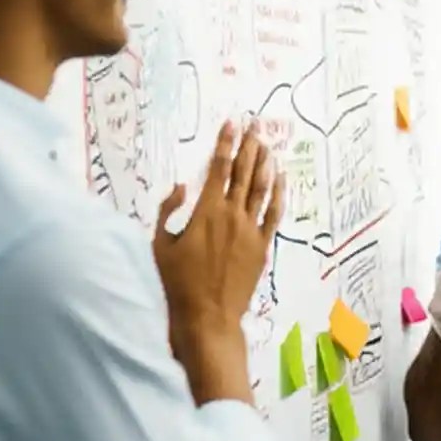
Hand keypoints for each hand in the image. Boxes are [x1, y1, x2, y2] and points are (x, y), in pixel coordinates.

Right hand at [153, 119, 284, 337]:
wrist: (208, 316)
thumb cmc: (177, 282)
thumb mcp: (160, 244)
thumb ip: (167, 211)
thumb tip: (181, 186)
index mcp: (206, 211)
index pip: (218, 169)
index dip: (225, 144)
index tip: (231, 124)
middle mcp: (232, 215)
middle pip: (243, 173)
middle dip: (248, 146)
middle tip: (255, 125)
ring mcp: (250, 230)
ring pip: (260, 188)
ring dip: (264, 163)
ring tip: (267, 143)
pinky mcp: (262, 245)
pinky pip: (273, 213)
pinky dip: (278, 193)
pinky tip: (281, 177)